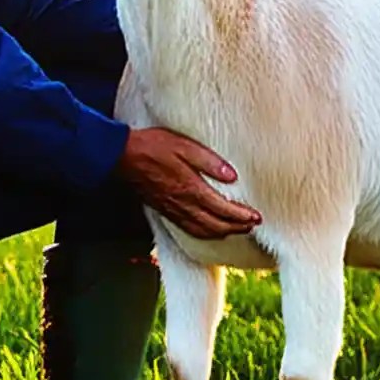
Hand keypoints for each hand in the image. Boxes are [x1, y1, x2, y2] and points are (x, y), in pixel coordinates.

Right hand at [116, 127, 261, 239]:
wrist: (123, 157)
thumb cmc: (153, 147)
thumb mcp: (184, 145)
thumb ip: (209, 161)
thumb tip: (232, 175)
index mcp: (191, 188)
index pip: (223, 209)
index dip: (242, 216)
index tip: (256, 217)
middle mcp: (184, 204)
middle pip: (217, 224)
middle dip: (237, 227)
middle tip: (253, 225)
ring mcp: (174, 210)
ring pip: (204, 231)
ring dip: (223, 232)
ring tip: (238, 229)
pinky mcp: (166, 211)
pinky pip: (190, 230)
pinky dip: (205, 234)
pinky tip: (211, 231)